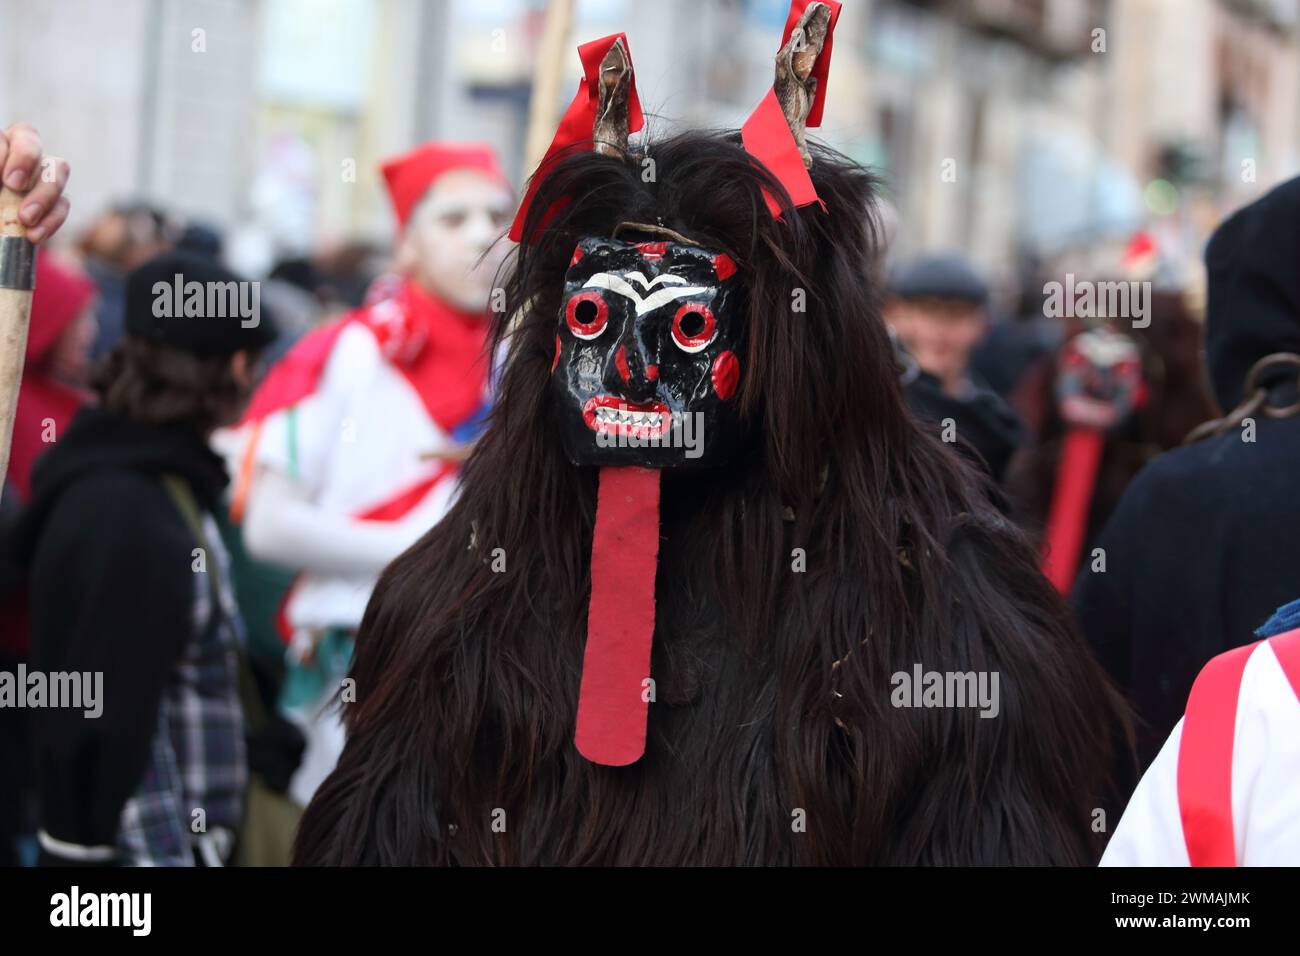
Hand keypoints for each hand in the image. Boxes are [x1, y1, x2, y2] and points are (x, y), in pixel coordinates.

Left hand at [1, 123, 70, 242]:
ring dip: (44, 194)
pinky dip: (51, 220)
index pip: (1, 137)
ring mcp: (37, 178)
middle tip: (14, 185)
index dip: (1, 152)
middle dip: (26, 160)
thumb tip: (7, 186)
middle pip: (30, 139)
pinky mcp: (52, 204)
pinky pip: (62, 205)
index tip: (0, 178)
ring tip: (26, 219)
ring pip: (57, 169)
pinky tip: (34, 235)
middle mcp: (16, 156)